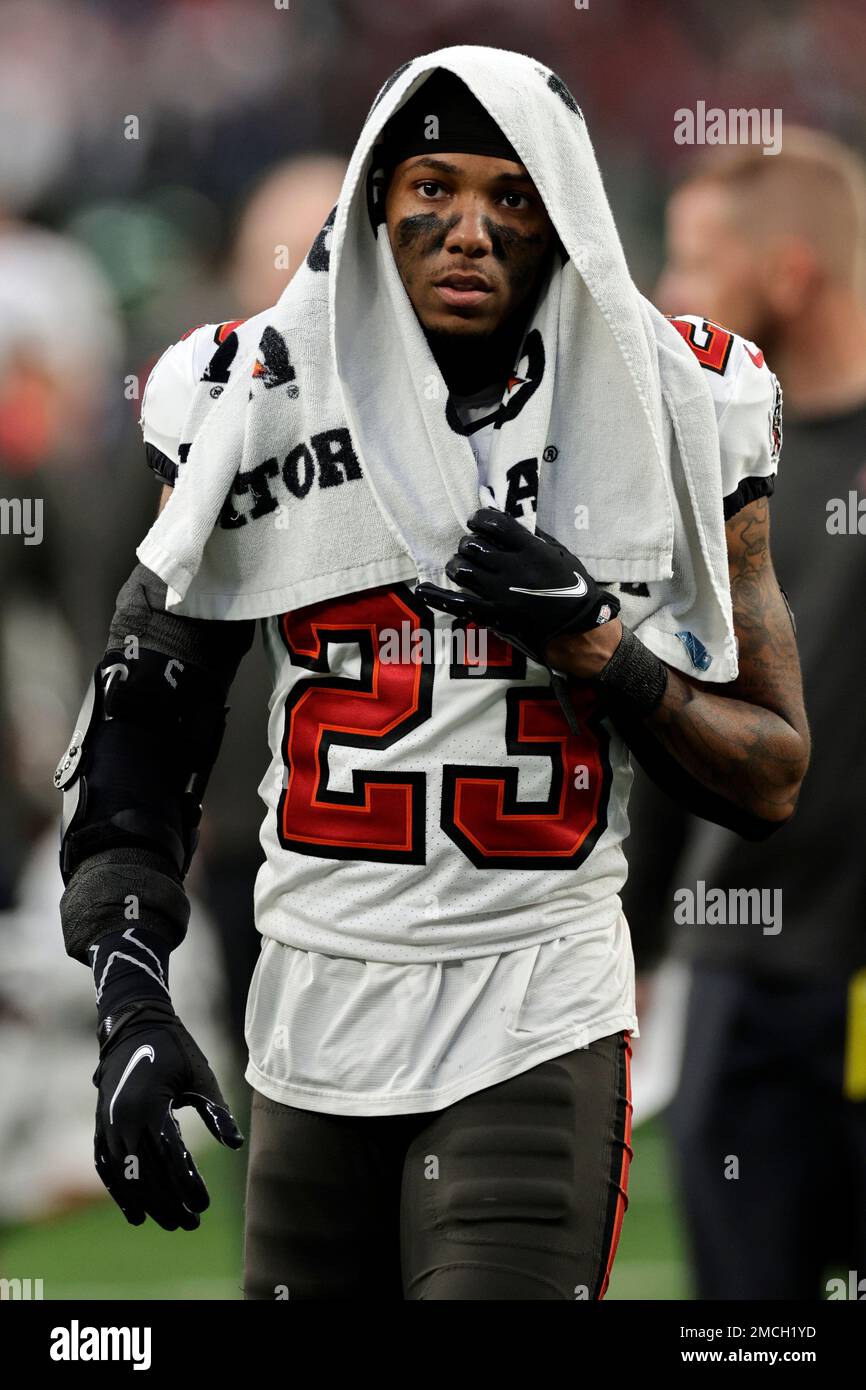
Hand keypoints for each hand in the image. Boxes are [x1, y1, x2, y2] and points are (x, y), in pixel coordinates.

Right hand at [93, 998, 243, 1230]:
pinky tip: (135, 1212)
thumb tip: (235, 1143)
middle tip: (191, 1224)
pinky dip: (119, 1191)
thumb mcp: (200, 1076)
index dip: (186, 1185)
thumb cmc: (175, 1049)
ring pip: (125, 1176)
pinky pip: (107, 1166)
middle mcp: (124, 1119)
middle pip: (146, 1175)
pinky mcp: (101, 1126)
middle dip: (169, 1204)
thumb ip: (215, 1110)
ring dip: (147, 1203)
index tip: (204, 1206)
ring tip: (170, 1223)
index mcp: (150, 1105)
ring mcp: (108, 1124)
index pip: (170, 1157)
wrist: (134, 1025)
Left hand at [416, 508, 619, 666]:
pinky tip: (422, 588)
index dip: (479, 518)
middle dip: (469, 543)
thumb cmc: (576, 592)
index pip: (495, 523)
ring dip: (457, 563)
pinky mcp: (493, 615)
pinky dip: (437, 595)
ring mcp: (500, 593)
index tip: (475, 520)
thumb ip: (537, 540)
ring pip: (462, 568)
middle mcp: (513, 568)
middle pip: (474, 545)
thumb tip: (515, 527)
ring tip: (461, 565)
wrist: (579, 631)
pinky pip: (457, 603)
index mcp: (532, 550)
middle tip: (472, 548)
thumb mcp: (562, 556)